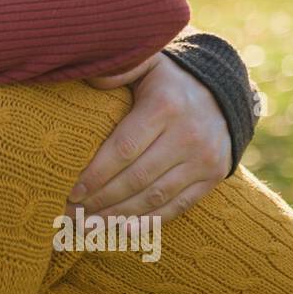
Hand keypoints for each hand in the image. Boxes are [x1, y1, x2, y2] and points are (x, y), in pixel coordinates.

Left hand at [71, 53, 230, 221]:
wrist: (222, 90)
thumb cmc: (167, 79)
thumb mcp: (146, 62)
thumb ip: (119, 67)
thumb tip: (89, 76)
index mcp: (165, 106)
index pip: (123, 148)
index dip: (95, 174)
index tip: (71, 190)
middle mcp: (188, 135)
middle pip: (136, 178)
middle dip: (100, 200)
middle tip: (72, 214)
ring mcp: (204, 159)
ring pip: (155, 197)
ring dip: (119, 216)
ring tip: (88, 227)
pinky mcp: (214, 175)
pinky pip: (179, 205)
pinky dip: (150, 221)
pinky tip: (123, 231)